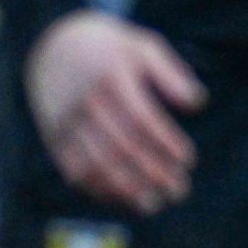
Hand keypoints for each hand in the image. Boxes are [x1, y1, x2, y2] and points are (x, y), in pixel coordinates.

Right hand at [24, 9, 206, 213]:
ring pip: (96, 162)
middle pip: (122, 145)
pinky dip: (97, 187)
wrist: (51, 44)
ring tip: (152, 203)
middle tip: (179, 190)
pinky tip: (121, 196)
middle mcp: (86, 101)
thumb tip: (197, 103)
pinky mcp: (52, 134)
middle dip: (153, 172)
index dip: (167, 143)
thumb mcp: (142, 46)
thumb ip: (171, 73)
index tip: (187, 160)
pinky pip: (73, 167)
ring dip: (126, 188)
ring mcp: (65, 120)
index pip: (143, 119)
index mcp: (111, 77)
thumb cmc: (108, 48)